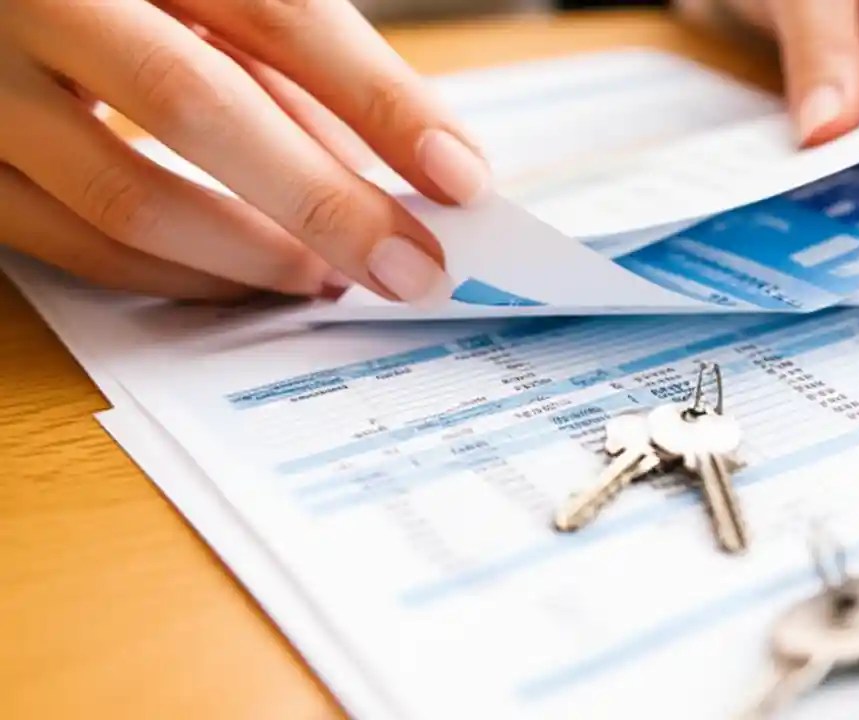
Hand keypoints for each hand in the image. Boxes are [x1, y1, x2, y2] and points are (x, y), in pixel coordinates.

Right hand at [0, 0, 489, 302]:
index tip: (460, 174)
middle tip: (415, 265)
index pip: (276, 11)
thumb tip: (399, 164)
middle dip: (328, 203)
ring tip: (336, 278)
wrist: (2, 7)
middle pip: (200, 107)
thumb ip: (293, 59)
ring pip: (128, 196)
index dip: (378, 98)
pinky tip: (250, 279)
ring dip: (257, 255)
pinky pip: (77, 247)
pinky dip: (182, 275)